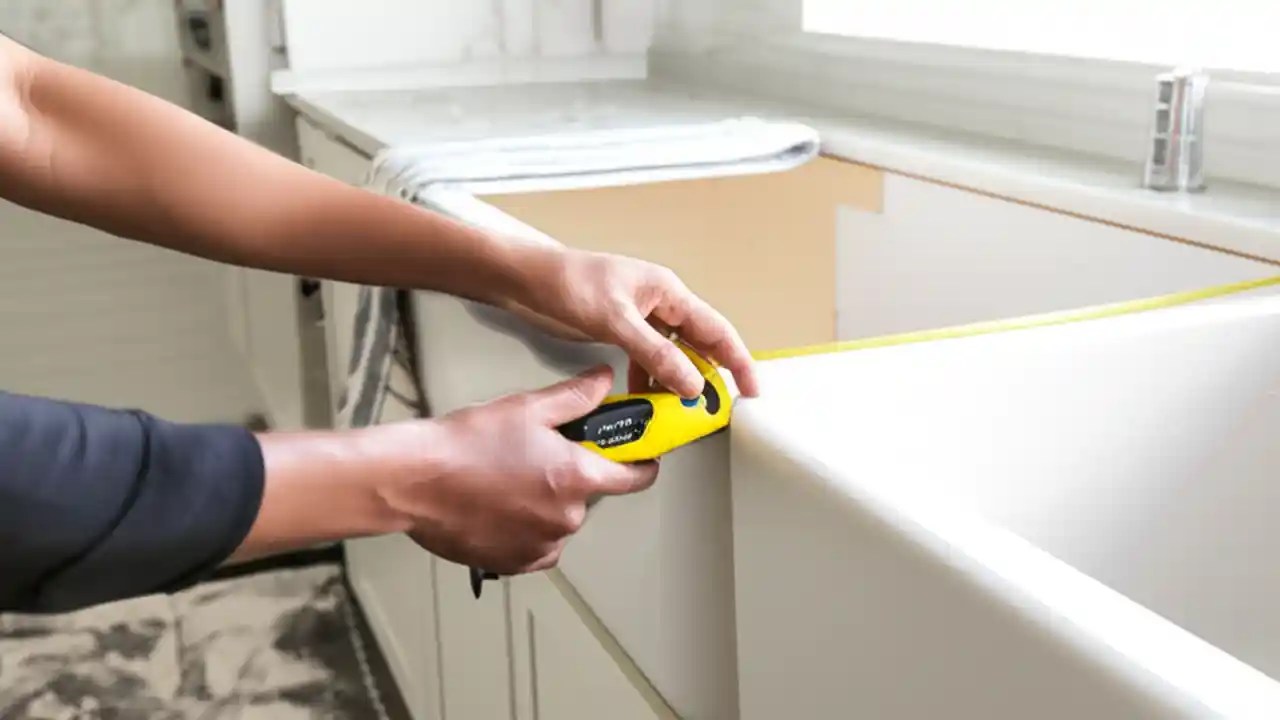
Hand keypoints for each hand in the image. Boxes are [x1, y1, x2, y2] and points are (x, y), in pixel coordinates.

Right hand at [378, 366, 658, 574]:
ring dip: (545, 504)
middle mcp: (567, 518)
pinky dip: (525, 529)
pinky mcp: (514, 563)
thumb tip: (605, 381)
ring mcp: (541, 545)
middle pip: (588, 495)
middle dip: (570, 476)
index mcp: (578, 478)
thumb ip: (576, 397)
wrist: (415, 481)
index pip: (635, 478)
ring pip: (559, 520)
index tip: (641, 456)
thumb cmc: (467, 444)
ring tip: (507, 481)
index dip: (641, 464)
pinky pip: (536, 545)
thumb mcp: (528, 408)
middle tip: (535, 456)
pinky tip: (498, 507)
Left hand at [507, 245, 760, 398]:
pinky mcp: (621, 329)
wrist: (527, 278)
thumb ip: (656, 353)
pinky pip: (647, 358)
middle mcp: (660, 303)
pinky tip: (644, 397)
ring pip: (672, 354)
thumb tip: (691, 384)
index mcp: (668, 292)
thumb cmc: (569, 284)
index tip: (751, 391)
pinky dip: (649, 378)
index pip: (716, 330)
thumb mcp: (616, 321)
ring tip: (679, 411)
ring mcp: (640, 317)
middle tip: (715, 410)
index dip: (738, 361)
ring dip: (676, 381)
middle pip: (698, 344)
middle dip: (709, 376)